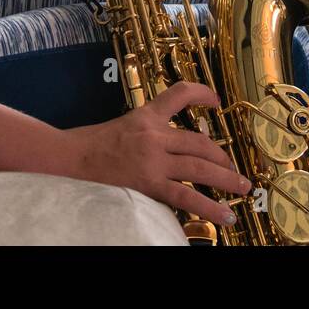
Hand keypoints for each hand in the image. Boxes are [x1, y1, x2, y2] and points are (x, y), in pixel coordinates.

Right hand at [62, 81, 249, 227]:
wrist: (66, 158)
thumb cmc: (88, 146)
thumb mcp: (121, 127)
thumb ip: (145, 133)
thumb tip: (168, 148)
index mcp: (145, 115)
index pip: (179, 94)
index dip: (202, 94)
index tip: (216, 100)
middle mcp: (154, 134)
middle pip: (200, 142)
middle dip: (223, 157)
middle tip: (235, 170)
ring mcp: (152, 158)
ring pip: (200, 167)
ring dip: (226, 179)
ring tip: (242, 188)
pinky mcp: (148, 182)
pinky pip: (186, 196)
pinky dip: (209, 206)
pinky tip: (224, 214)